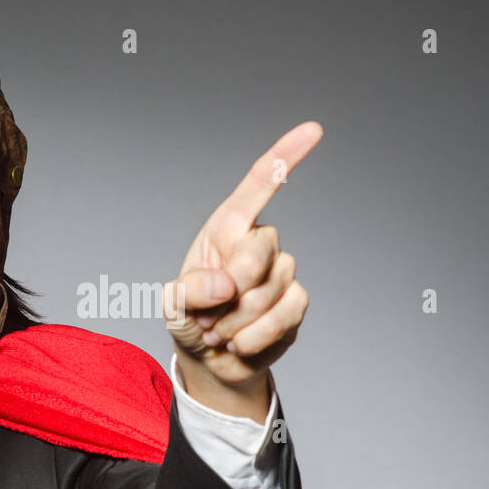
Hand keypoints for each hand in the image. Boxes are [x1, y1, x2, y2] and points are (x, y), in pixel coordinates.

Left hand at [166, 121, 318, 404]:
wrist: (210, 359)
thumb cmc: (191, 318)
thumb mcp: (174, 304)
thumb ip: (190, 290)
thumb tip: (227, 285)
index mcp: (226, 229)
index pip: (259, 185)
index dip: (285, 156)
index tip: (314, 129)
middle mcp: (258, 244)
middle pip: (262, 248)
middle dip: (233, 287)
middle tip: (209, 315)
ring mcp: (281, 274)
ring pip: (273, 288)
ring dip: (238, 320)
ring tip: (220, 331)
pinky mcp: (295, 304)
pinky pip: (286, 314)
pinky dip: (256, 336)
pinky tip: (241, 343)